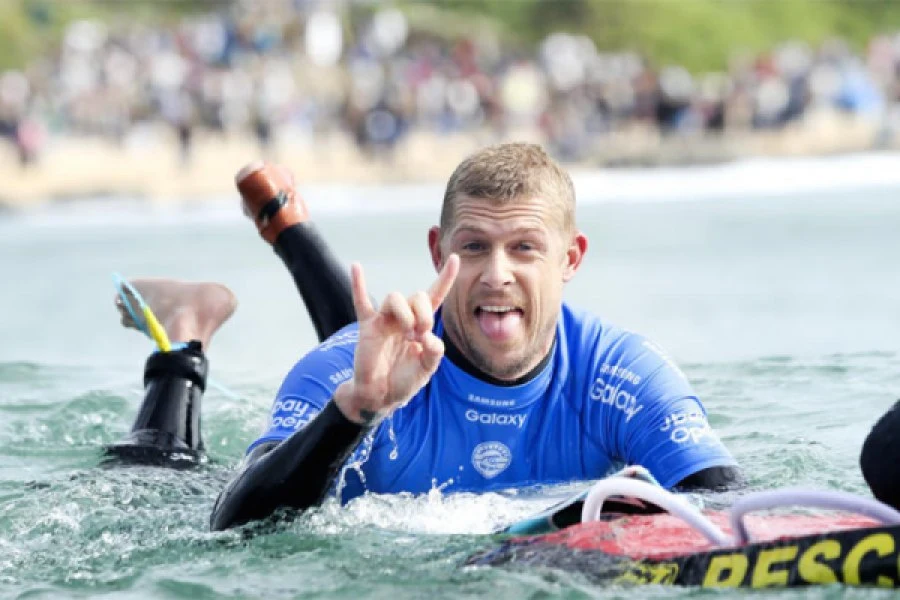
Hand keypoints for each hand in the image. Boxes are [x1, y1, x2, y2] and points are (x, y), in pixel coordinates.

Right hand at [333, 254, 459, 424]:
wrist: (379, 396)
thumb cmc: (403, 381)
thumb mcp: (427, 370)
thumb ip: (434, 353)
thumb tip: (429, 337)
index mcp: (421, 325)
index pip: (435, 296)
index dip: (445, 278)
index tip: (454, 259)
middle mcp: (404, 318)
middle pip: (417, 296)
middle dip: (424, 312)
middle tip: (421, 335)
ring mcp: (385, 320)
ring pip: (395, 297)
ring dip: (406, 313)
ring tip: (407, 334)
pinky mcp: (368, 327)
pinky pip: (361, 301)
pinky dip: (358, 284)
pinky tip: (356, 266)